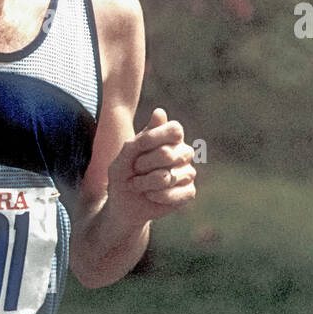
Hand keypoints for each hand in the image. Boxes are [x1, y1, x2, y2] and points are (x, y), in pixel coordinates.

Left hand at [107, 108, 195, 223]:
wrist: (123, 202)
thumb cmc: (124, 173)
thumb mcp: (127, 153)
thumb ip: (144, 135)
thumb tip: (160, 111)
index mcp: (171, 138)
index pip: (175, 129)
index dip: (153, 138)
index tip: (136, 147)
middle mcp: (183, 152)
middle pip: (167, 153)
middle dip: (143, 165)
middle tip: (135, 170)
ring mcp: (188, 172)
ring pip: (168, 176)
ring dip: (145, 184)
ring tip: (138, 185)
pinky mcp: (189, 192)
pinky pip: (175, 194)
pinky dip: (156, 196)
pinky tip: (150, 195)